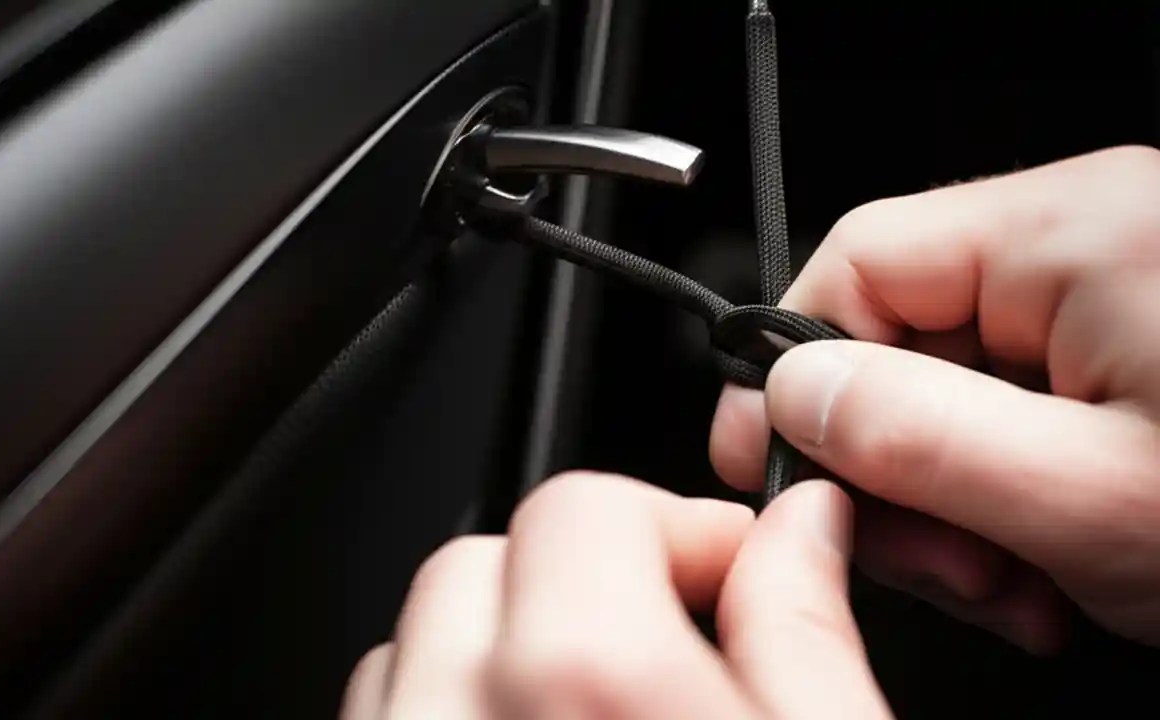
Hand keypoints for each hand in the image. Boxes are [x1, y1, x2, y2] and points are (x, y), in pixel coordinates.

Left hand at [340, 472, 890, 718]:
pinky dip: (446, 717)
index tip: (723, 576)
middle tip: (669, 654)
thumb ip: (805, 629)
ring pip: (414, 647)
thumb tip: (801, 527)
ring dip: (503, 656)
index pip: (583, 506)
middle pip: (484, 564)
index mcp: (583, 687)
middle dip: (580, 586)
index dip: (671, 529)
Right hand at [712, 145, 1159, 650]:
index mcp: (1077, 232)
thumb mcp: (1086, 496)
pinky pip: (1024, 411)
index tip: (772, 459)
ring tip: (1014, 584)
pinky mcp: (1141, 349)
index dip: (792, 367)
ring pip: (958, 390)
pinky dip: (1014, 497)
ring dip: (956, 502)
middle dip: (893, 466)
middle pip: (902, 336)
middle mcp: (1097, 241)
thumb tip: (791, 391)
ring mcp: (1120, 296)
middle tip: (934, 564)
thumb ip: (913, 433)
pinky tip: (1052, 564)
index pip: (857, 261)